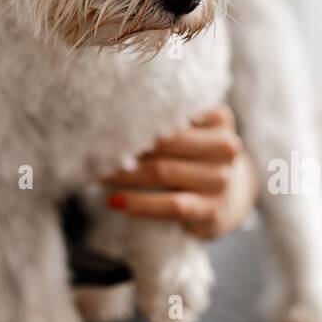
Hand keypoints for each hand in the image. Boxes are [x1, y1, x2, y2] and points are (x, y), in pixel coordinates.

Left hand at [101, 105, 256, 239]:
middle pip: (165, 141)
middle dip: (126, 144)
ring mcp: (220, 179)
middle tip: (92, 145)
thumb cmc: (196, 154)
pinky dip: (139, 203)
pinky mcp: (211, 210)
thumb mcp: (191, 130)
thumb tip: (109, 113)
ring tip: (95, 172)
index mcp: (219, 117)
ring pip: (162, 172)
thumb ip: (164, 119)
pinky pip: (170, 205)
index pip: (173, 111)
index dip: (136, 115)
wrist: (229, 196)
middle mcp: (225, 146)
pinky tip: (115, 201)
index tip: (104, 117)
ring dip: (123, 174)